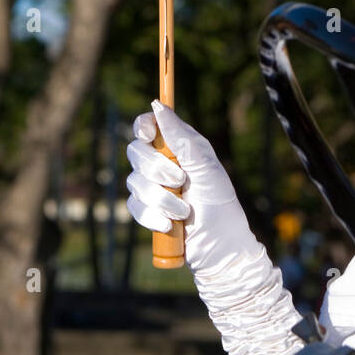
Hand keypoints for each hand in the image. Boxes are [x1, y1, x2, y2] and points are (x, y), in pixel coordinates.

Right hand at [125, 99, 303, 354]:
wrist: (220, 249)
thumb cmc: (220, 205)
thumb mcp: (205, 166)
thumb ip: (180, 137)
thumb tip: (156, 105)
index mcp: (179, 147)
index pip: (148, 126)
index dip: (143, 127)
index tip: (149, 136)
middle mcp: (163, 164)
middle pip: (135, 152)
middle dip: (157, 169)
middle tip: (180, 181)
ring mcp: (153, 188)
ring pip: (134, 182)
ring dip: (161, 199)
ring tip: (184, 211)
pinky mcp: (147, 212)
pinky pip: (134, 207)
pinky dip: (153, 217)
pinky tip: (171, 224)